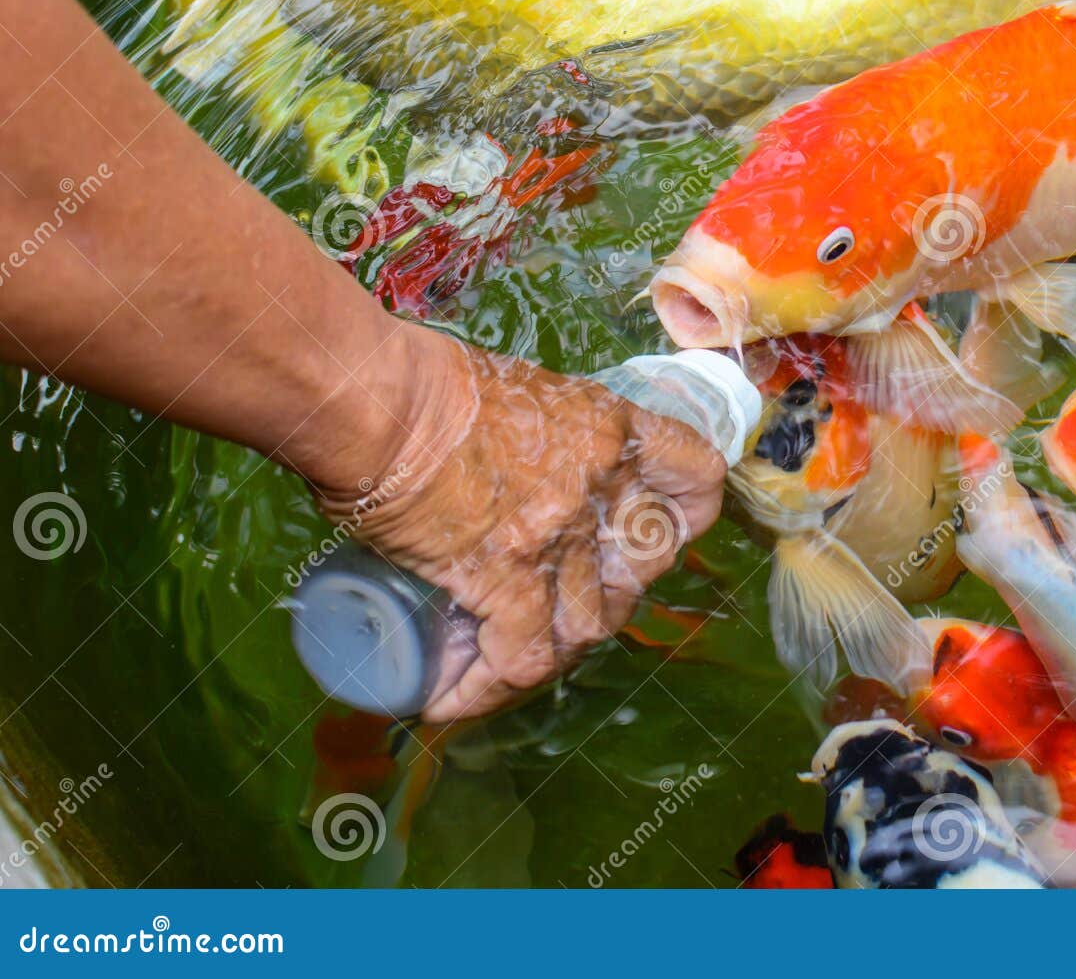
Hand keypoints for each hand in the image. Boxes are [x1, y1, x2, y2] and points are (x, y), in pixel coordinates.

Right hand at [313, 329, 726, 721]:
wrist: (376, 399)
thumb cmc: (425, 380)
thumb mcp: (521, 393)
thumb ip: (547, 435)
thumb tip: (528, 474)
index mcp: (610, 429)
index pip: (695, 478)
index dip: (683, 518)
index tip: (656, 536)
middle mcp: (601, 484)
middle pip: (643, 568)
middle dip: (608, 598)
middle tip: (555, 606)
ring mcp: (560, 535)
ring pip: (588, 626)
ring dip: (551, 653)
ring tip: (499, 660)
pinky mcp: (508, 577)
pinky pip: (522, 659)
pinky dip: (483, 690)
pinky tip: (444, 699)